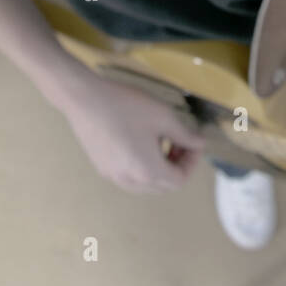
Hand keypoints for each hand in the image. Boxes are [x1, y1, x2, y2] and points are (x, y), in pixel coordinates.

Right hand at [52, 71, 206, 193]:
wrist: (85, 100)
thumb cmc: (127, 106)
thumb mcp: (163, 117)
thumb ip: (185, 135)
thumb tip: (200, 144)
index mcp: (147, 172)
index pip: (179, 180)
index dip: (191, 162)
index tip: (193, 142)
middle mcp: (129, 181)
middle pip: (163, 185)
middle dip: (177, 165)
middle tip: (180, 140)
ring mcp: (113, 176)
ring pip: (146, 184)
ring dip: (160, 167)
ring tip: (161, 140)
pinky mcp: (102, 168)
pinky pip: (130, 176)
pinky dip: (143, 166)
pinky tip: (140, 141)